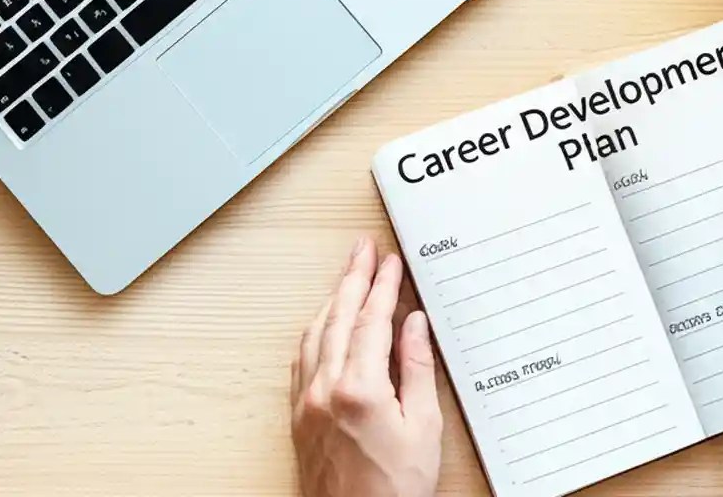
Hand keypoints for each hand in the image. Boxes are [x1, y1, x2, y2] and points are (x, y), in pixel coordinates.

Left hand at [291, 237, 442, 496]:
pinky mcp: (299, 417)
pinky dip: (315, 331)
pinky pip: (302, 359)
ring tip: (346, 276)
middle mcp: (326, 390)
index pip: (372, 320)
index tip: (390, 261)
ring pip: (315, 334)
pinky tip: (323, 324)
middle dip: (353, 278)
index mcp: (360, 389)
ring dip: (332, 300)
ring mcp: (307, 403)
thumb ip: (418, 370)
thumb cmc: (395, 489)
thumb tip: (415, 326)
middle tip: (363, 249)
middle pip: (339, 317)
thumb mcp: (424, 427)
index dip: (383, 285)